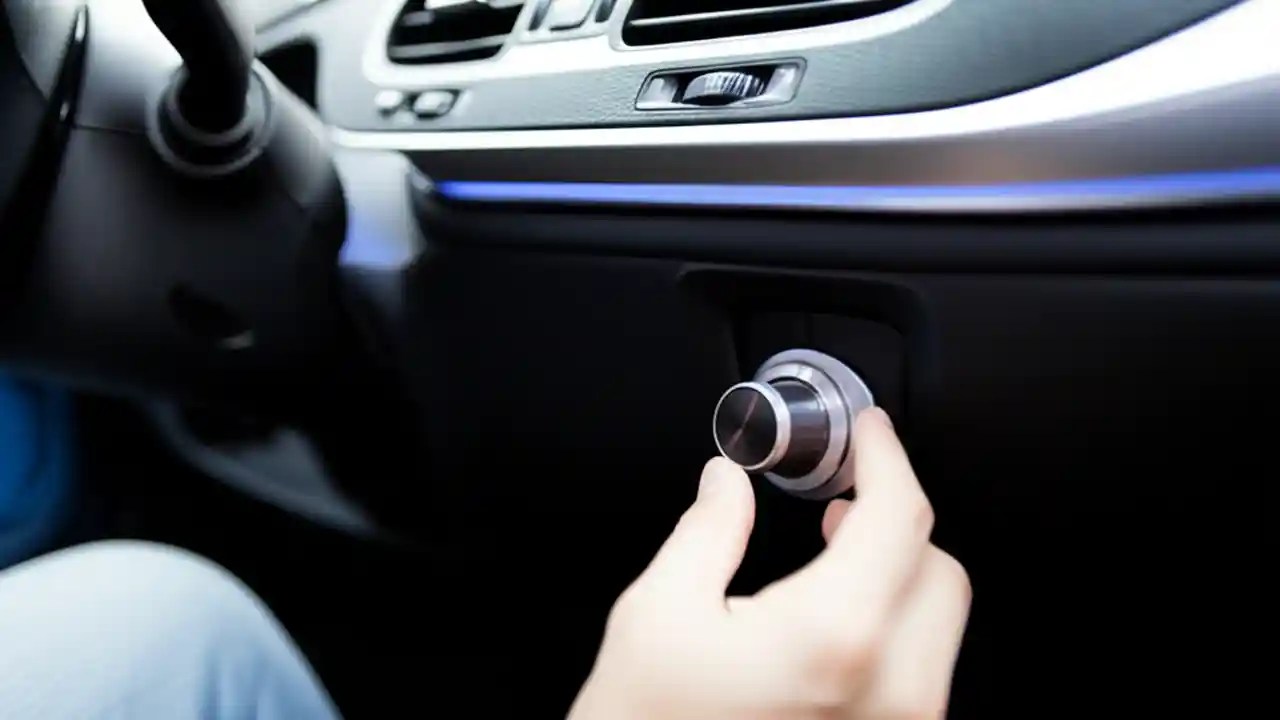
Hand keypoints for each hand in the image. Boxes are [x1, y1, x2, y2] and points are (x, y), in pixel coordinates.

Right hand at [568, 408, 970, 719]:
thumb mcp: (658, 615)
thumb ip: (707, 531)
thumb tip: (728, 480)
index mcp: (832, 638)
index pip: (899, 518)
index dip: (886, 458)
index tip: (869, 432)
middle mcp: (889, 692)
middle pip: (939, 568)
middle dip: (894, 517)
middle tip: (842, 495)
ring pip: (940, 621)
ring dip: (900, 570)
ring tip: (838, 550)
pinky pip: (923, 670)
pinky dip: (896, 623)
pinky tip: (843, 614)